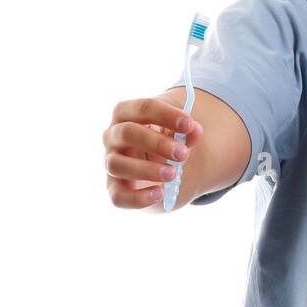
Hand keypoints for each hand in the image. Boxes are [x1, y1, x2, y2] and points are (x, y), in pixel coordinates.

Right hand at [103, 95, 203, 209]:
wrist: (160, 166)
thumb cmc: (166, 141)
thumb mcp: (179, 132)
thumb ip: (189, 130)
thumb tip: (195, 131)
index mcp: (127, 114)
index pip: (142, 108)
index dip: (166, 115)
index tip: (190, 124)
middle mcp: (113, 137)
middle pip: (127, 133)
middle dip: (157, 143)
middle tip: (183, 154)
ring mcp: (111, 163)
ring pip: (116, 165)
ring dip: (146, 169)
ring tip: (172, 174)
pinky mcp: (115, 189)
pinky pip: (117, 196)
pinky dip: (138, 197)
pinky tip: (159, 194)